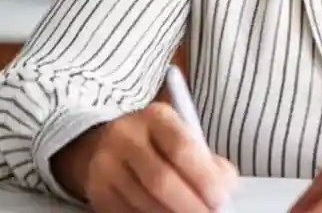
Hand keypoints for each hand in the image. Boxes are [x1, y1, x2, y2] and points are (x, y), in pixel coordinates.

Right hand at [51, 102, 238, 211]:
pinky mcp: (98, 189)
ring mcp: (107, 163)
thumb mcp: (186, 140)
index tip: (220, 200)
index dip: (204, 178)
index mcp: (156, 117)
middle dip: (189, 206)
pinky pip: (128, 212)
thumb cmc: (162, 146)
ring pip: (144, 202)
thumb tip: (224, 192)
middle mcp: (127, 135)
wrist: (110, 145)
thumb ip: (209, 163)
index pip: (181, 148)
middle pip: (160, 180)